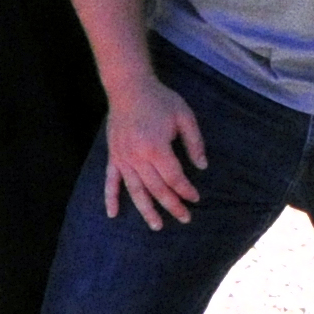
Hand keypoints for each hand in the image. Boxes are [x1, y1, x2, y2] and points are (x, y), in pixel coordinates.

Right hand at [104, 75, 207, 227]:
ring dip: (146, 210)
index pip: (174, 177)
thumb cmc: (160, 100)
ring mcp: (123, 159)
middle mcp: (137, 158)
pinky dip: (111, 199)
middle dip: (172, 205)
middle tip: (185, 218)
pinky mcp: (113, 157)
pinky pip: (110, 182)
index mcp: (157, 148)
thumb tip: (202, 166)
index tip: (196, 199)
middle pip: (156, 188)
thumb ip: (194, 142)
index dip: (186, 190)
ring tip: (157, 225)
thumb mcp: (184, 116)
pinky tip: (113, 214)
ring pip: (135, 190)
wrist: (129, 88)